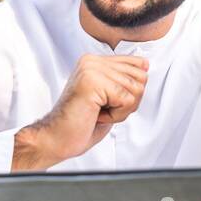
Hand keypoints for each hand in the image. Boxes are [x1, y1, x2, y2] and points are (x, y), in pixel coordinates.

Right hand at [12, 54, 148, 170]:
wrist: (55, 138)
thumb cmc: (79, 123)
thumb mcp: (109, 97)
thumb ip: (125, 79)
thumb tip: (145, 66)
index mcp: (95, 61)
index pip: (138, 65)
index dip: (132, 91)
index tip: (109, 102)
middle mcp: (92, 61)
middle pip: (141, 77)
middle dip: (129, 102)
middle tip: (103, 109)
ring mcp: (91, 69)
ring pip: (136, 89)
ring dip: (121, 110)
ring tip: (98, 112)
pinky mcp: (92, 82)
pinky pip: (126, 100)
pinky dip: (116, 115)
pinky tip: (96, 115)